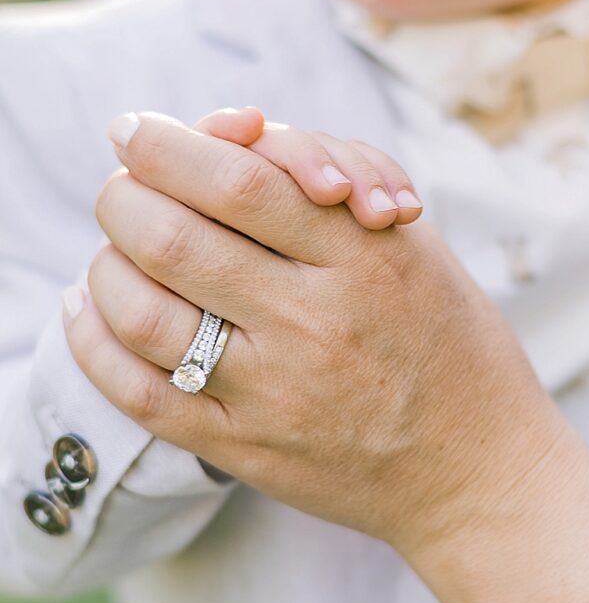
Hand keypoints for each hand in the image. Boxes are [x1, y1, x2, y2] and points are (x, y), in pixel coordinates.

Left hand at [68, 111, 558, 558]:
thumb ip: (329, 186)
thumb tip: (227, 132)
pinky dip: (95, 343)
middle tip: (125, 186)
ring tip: (116, 249)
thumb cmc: (454, 346)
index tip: (139, 131)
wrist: (483, 471)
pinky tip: (91, 310)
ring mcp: (279, 392)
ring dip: (107, 264)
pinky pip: (141, 393)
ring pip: (142, 311)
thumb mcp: (417, 250)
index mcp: (369, 262)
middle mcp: (319, 324)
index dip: (168, 144)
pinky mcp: (250, 449)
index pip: (239, 179)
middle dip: (125, 195)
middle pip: (173, 236)